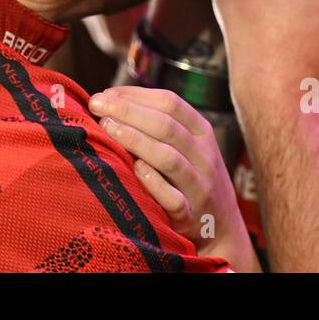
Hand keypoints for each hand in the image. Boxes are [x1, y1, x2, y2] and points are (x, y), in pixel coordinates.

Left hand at [88, 86, 260, 271]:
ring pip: (168, 158)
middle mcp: (203, 156)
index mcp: (201, 131)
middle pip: (166, 126)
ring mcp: (199, 186)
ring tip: (107, 128)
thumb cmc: (191, 176)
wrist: (221, 226)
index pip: (171, 103)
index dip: (136, 95)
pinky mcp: (191, 215)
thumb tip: (109, 100)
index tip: (106, 93)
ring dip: (135, 140)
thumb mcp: (187, 145)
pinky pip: (173, 198)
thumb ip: (158, 125)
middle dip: (128, 111)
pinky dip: (153, 182)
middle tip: (96, 105)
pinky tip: (135, 169)